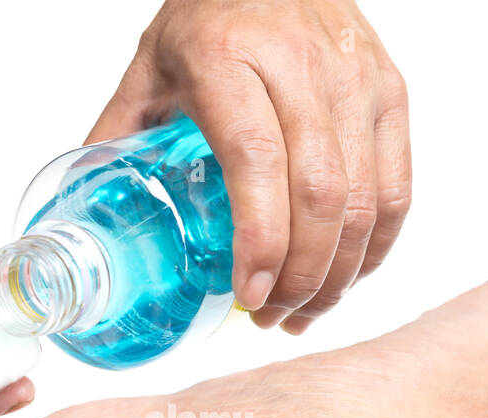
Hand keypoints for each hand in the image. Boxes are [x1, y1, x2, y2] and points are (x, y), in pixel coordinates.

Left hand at [87, 0, 410, 333]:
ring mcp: (356, 80)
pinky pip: (398, 189)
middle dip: (301, 277)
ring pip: (366, 202)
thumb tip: (89, 219)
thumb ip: (119, 139)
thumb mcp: (150, 67)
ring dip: (339, 274)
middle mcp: (302, 68)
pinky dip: (376, 247)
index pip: (257, 163)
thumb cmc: (211, 13)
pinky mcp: (390, 93)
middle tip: (272, 317)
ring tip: (304, 310)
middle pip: (320, 197)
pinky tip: (346, 275)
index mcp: (228, 62)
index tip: (248, 294)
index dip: (260, 241)